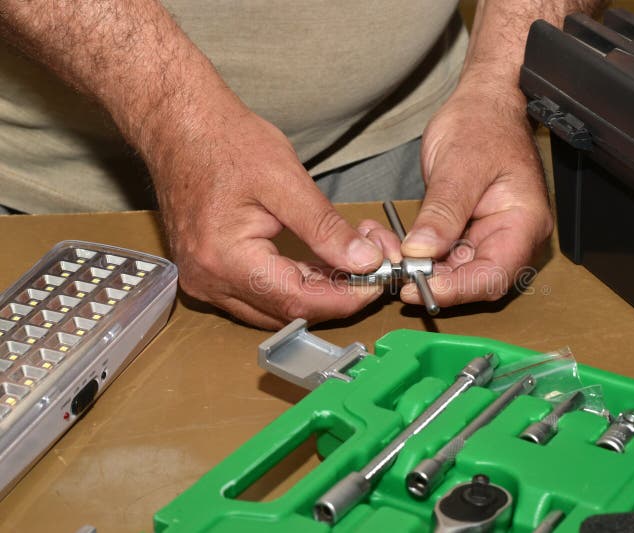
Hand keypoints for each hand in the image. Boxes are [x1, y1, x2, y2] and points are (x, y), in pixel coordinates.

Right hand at [150, 98, 400, 328]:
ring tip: (351, 258)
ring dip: (318, 291)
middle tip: (372, 262)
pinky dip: (295, 284)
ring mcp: (205, 280)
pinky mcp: (209, 273)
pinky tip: (321, 263)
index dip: (345, 297)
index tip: (378, 281)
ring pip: (275, 307)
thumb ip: (325, 228)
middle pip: (288, 311)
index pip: (298, 300)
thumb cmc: (223, 141)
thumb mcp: (285, 179)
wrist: (179, 124)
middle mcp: (209, 280)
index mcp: (225, 259)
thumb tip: (363, 261)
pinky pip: (259, 294)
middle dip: (338, 293)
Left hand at [401, 79, 552, 306]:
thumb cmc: (483, 123)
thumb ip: (443, 212)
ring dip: (423, 271)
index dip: (456, 290)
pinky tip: (397, 246)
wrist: (483, 102)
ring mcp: (490, 235)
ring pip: (456, 271)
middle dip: (435, 282)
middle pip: (475, 281)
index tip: (416, 288)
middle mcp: (511, 236)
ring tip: (390, 257)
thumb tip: (421, 252)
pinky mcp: (469, 231)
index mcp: (524, 223)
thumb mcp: (459, 166)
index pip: (493, 276)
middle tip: (395, 274)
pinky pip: (446, 255)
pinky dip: (421, 256)